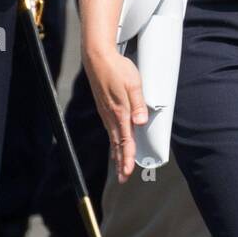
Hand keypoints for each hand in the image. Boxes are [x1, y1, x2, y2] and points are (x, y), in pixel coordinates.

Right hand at [83, 49, 148, 182]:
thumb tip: (140, 122)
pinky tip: (115, 144)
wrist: (97, 58)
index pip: (125, 140)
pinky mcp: (104, 108)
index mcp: (120, 112)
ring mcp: (106, 113)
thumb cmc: (117, 69)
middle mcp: (111, 116)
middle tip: (123, 178)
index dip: (127, 158)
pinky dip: (113, 141)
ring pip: (113, 138)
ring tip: (120, 166)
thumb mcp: (133, 83)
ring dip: (116, 154)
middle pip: (117, 144)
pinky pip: (110, 130)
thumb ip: (138, 104)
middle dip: (120, 162)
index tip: (128, 172)